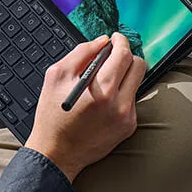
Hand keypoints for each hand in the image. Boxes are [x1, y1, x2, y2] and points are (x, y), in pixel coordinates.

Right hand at [23, 33, 146, 181]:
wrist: (57, 154)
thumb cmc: (53, 115)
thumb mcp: (56, 76)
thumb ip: (81, 53)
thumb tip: (102, 41)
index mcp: (101, 88)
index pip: (124, 54)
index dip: (120, 41)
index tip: (115, 38)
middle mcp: (119, 103)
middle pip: (139, 66)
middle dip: (126, 55)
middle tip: (112, 56)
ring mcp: (127, 117)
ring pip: (137, 82)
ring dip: (124, 75)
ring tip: (104, 80)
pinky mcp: (128, 127)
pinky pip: (132, 100)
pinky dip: (121, 94)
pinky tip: (103, 101)